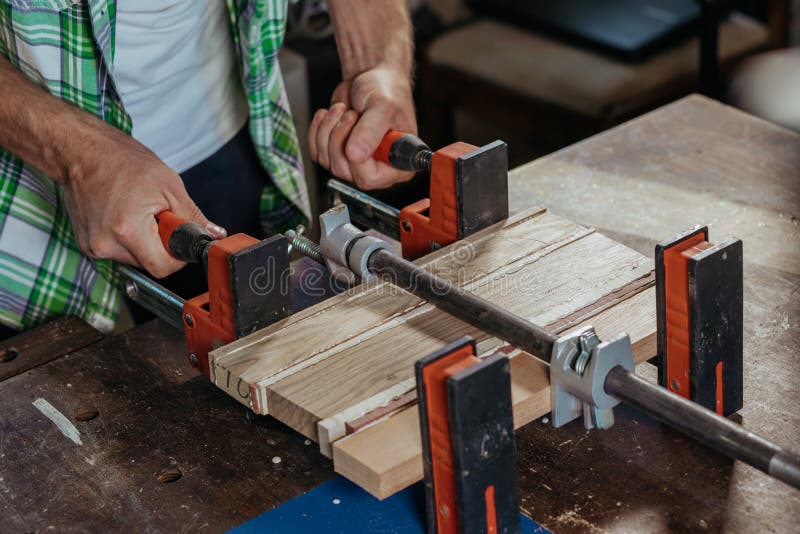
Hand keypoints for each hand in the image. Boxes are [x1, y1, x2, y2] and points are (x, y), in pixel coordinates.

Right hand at [62, 132, 225, 277]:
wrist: (79, 150)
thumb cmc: (121, 160)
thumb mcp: (170, 186)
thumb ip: (194, 217)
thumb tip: (213, 235)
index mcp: (127, 230)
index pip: (163, 267)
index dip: (178, 256)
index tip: (181, 238)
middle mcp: (105, 244)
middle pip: (149, 263)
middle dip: (161, 244)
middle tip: (158, 216)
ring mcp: (92, 246)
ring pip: (135, 258)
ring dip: (144, 240)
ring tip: (137, 211)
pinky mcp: (86, 244)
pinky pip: (119, 250)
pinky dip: (127, 237)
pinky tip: (123, 214)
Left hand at [309, 66, 416, 189]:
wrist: (371, 79)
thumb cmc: (386, 91)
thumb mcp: (383, 107)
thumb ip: (371, 131)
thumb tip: (356, 155)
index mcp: (397, 164)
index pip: (369, 177)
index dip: (357, 156)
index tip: (358, 127)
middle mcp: (377, 168)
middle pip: (344, 170)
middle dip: (340, 137)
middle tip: (351, 114)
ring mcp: (355, 163)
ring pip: (328, 161)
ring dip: (329, 130)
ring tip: (342, 110)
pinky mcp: (337, 154)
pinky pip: (317, 153)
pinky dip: (318, 130)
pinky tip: (329, 115)